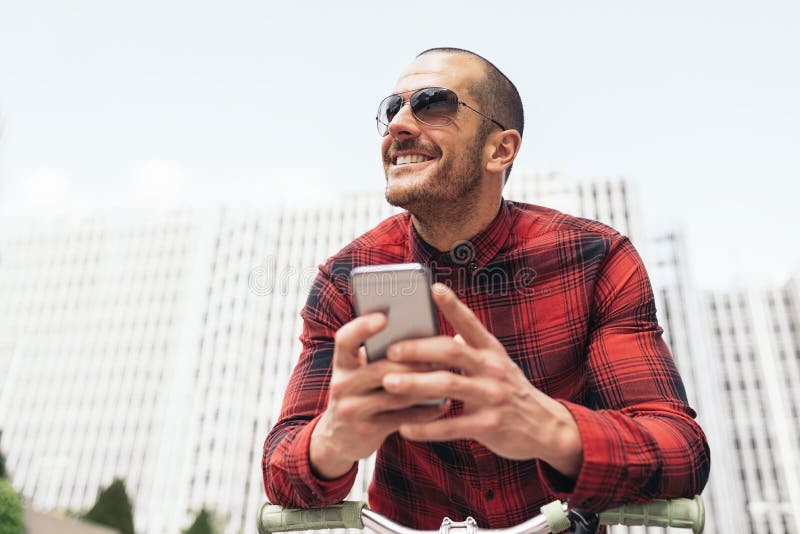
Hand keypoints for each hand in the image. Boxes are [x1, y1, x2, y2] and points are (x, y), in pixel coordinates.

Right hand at [310, 312, 449, 479]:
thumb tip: (420, 335)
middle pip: (380, 369)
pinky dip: (425, 411)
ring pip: (395, 394)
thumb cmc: (361, 393)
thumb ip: (379, 356)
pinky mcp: (367, 431)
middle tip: (440, 356)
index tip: (384, 318)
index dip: (362, 327)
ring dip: (425, 386)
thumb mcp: (360, 372)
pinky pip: (402, 418)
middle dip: (413, 363)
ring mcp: (352, 410)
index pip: (345, 340)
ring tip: (447, 378)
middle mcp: (341, 385)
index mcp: (341, 363)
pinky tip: (442, 404)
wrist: (340, 439)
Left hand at [382, 283, 582, 477]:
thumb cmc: (511, 392)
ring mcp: (492, 397)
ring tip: (388, 383)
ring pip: (448, 385)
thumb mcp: (497, 365)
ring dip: (415, 383)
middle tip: (391, 350)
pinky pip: (451, 426)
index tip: (434, 288)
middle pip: (452, 351)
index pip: (470, 323)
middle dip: (419, 349)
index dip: (453, 305)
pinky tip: (404, 428)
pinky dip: (426, 428)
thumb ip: (472, 351)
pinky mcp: (489, 425)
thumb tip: (445, 335)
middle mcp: (493, 369)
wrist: (546, 429)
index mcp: (492, 351)